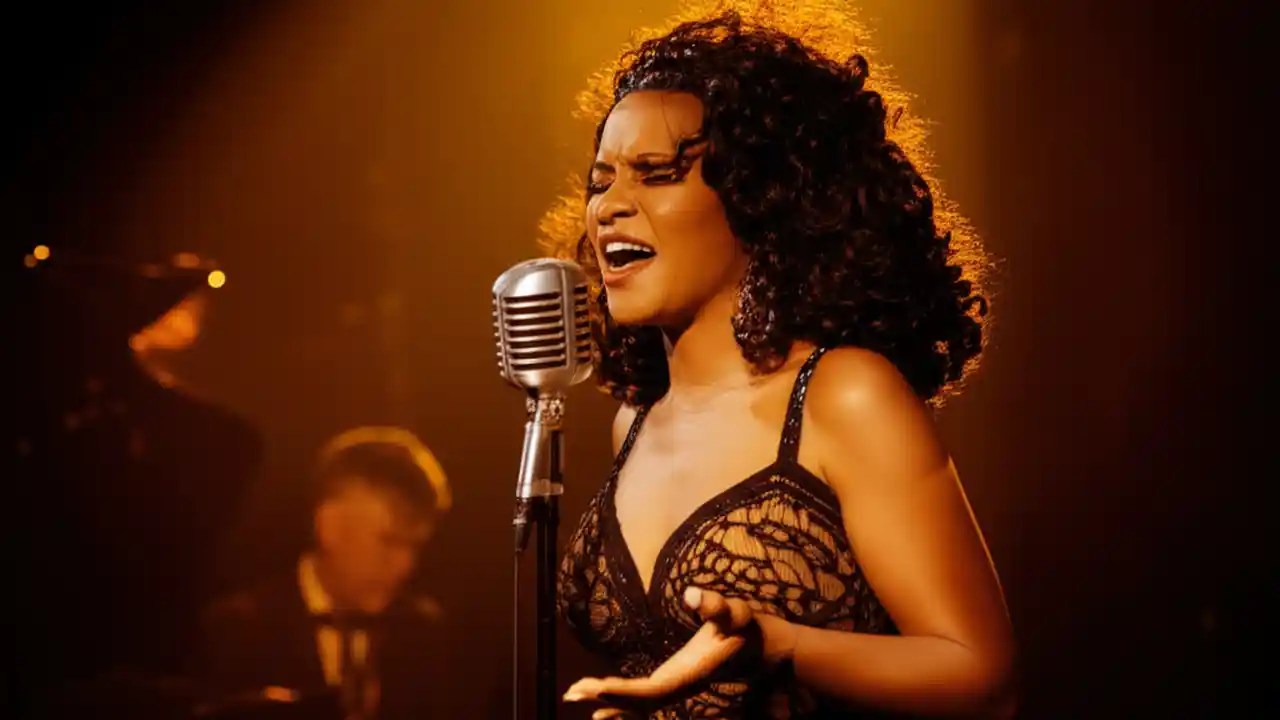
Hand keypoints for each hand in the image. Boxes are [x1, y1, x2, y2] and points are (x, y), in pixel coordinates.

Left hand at [563, 586, 798, 718]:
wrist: (763, 650)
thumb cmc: (748, 629)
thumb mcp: (737, 612)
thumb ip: (718, 605)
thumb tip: (692, 595)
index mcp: (690, 674)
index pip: (651, 689)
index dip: (624, 691)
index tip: (597, 688)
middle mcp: (680, 685)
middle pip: (639, 701)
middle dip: (606, 697)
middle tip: (572, 692)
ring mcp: (677, 686)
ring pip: (640, 703)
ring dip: (609, 701)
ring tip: (575, 695)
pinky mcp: (675, 682)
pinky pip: (645, 698)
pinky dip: (622, 700)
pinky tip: (602, 709)